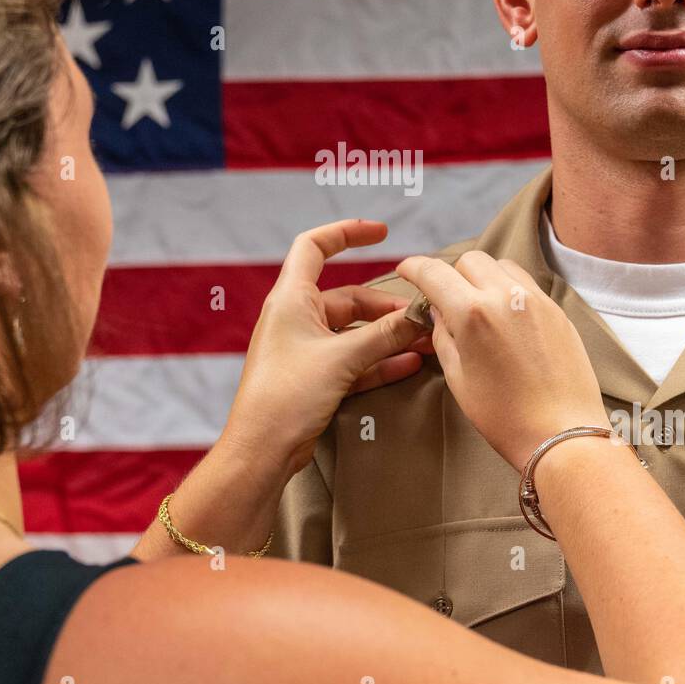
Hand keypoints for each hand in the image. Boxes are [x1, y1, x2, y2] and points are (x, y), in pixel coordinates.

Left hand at [225, 219, 432, 479]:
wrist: (261, 451)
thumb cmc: (286, 397)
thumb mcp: (342, 359)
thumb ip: (383, 335)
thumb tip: (418, 317)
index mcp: (291, 300)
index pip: (315, 247)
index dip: (347, 233)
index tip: (381, 233)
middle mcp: (296, 319)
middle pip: (348, 298)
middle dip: (386, 307)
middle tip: (419, 318)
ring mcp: (305, 350)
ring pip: (354, 332)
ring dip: (387, 336)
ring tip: (423, 341)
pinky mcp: (314, 378)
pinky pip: (353, 361)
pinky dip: (379, 361)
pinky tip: (409, 363)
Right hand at [395, 251, 608, 469]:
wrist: (561, 433)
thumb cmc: (504, 416)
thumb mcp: (457, 378)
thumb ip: (443, 336)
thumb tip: (438, 312)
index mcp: (472, 313)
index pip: (434, 272)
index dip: (414, 267)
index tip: (407, 270)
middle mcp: (505, 295)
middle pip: (469, 260)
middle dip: (451, 274)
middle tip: (446, 299)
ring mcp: (536, 299)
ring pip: (500, 265)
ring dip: (482, 277)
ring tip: (479, 305)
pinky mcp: (556, 309)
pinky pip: (525, 282)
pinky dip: (508, 288)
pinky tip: (505, 315)